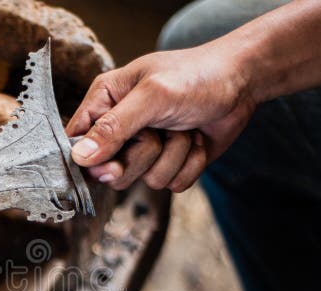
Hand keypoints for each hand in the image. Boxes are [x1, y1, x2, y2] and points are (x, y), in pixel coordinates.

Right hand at [67, 44, 255, 191]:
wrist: (243, 83)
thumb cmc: (196, 76)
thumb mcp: (152, 97)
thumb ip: (113, 128)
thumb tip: (80, 158)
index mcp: (106, 102)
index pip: (77, 142)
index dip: (90, 160)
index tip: (112, 161)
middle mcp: (121, 128)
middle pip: (110, 172)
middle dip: (143, 156)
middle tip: (159, 132)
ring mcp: (145, 148)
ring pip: (144, 180)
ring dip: (173, 157)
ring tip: (183, 128)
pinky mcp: (170, 163)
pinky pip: (171, 184)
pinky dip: (190, 165)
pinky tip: (196, 140)